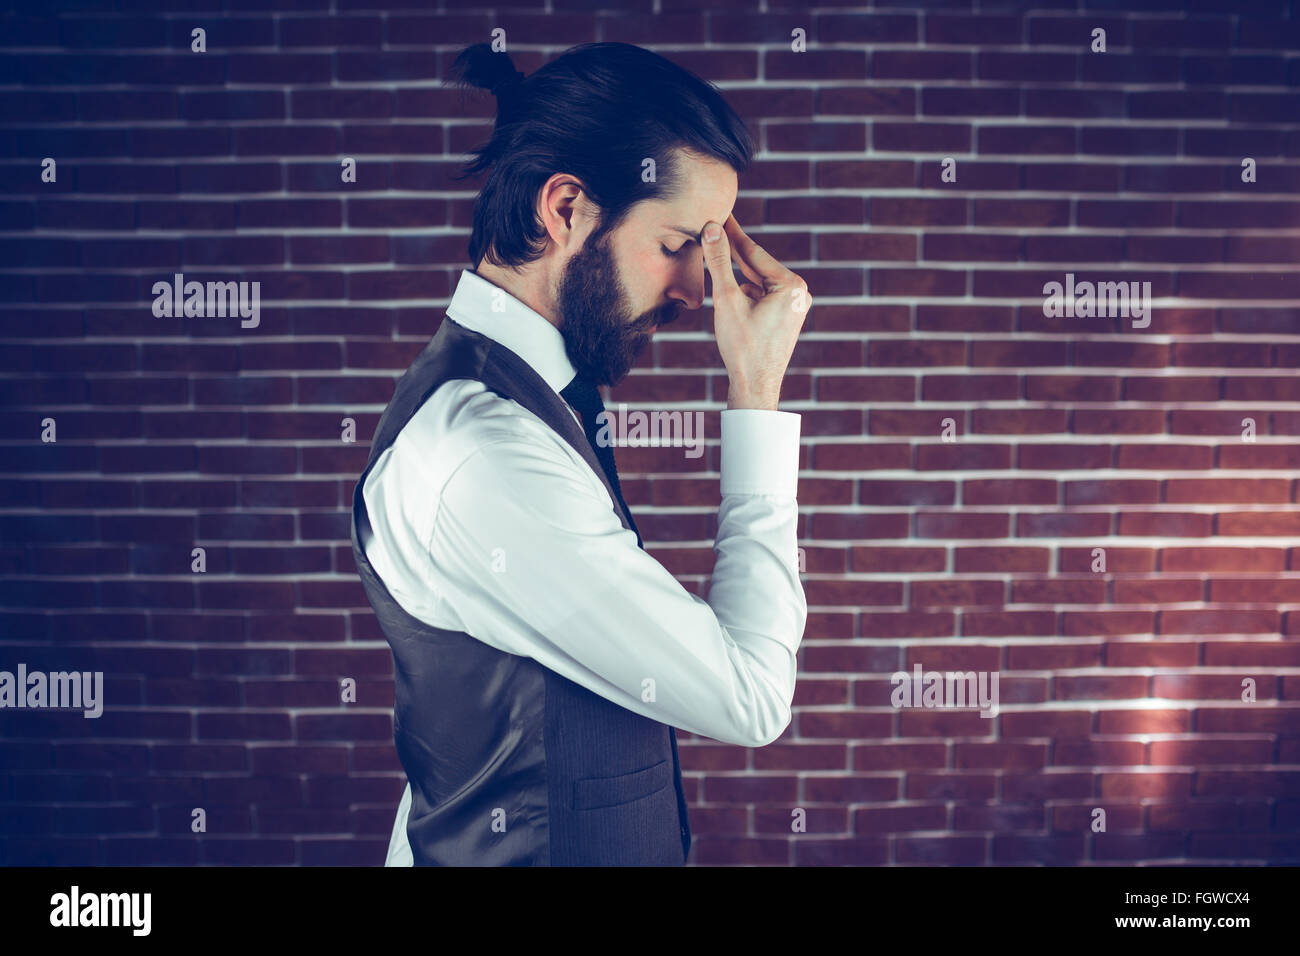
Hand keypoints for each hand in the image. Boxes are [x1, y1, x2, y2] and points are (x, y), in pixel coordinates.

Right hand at [701, 214, 810, 409]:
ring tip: (718, 251)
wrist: (755, 385)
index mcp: (792, 285)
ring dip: (737, 273)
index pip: (754, 253)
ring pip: (758, 282)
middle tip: (717, 224)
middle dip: (734, 250)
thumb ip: (719, 263)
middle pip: (758, 266)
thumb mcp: (727, 300)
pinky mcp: (786, 317)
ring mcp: (794, 306)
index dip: (732, 233)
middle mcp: (799, 293)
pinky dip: (744, 292)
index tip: (721, 213)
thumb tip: (712, 229)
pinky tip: (729, 289)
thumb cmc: (742, 346)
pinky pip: (762, 296)